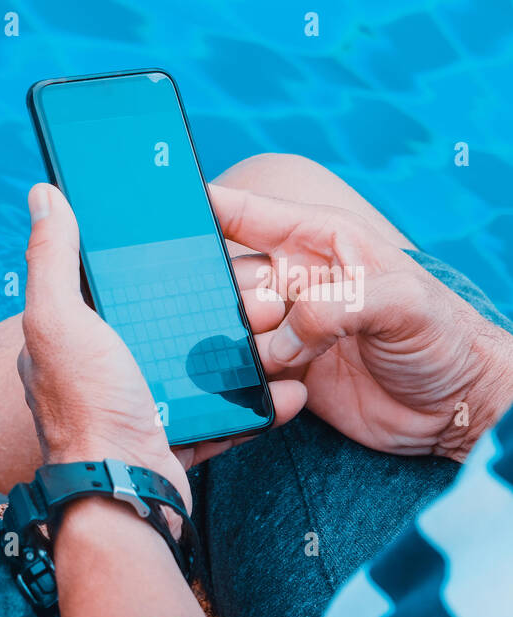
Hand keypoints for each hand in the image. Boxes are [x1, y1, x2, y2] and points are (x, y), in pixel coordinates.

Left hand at [16, 184, 307, 508]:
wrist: (125, 494)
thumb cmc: (87, 407)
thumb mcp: (60, 321)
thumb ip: (51, 259)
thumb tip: (43, 195)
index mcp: (71, 338)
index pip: (114, 284)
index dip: (153, 262)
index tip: (200, 242)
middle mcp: (101, 372)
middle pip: (167, 321)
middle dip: (216, 304)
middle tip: (259, 288)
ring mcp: (139, 407)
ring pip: (200, 366)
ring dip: (244, 349)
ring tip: (280, 326)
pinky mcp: (173, 440)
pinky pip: (222, 414)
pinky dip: (255, 403)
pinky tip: (285, 388)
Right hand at [212, 184, 512, 460]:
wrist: (455, 409)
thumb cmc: (444, 339)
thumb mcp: (401, 303)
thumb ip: (334, 306)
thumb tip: (276, 340)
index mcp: (319, 242)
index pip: (247, 213)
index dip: (203, 207)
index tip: (161, 213)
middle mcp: (293, 282)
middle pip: (225, 278)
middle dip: (227, 299)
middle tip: (266, 321)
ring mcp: (283, 330)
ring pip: (224, 329)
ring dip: (236, 348)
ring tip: (279, 362)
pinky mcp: (280, 376)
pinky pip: (240, 375)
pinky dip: (246, 385)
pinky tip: (282, 391)